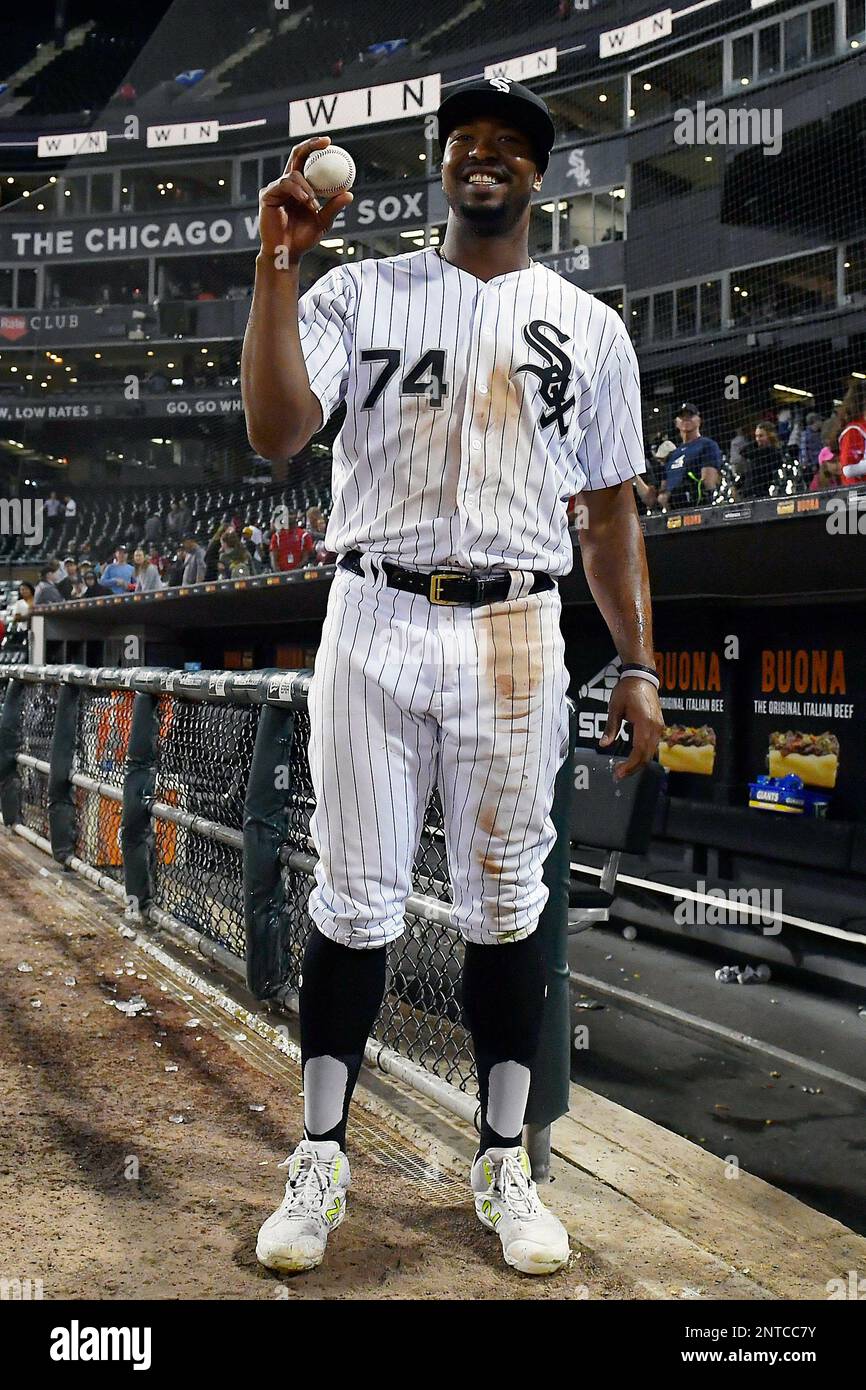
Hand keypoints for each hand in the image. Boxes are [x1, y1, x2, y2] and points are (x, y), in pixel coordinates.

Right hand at [258, 136, 353, 263]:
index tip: (330, 143)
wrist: (287, 253)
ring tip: (313, 203)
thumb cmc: (303, 238)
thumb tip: (350, 193)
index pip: (307, 161)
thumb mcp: (323, 222)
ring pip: (293, 175)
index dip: (316, 148)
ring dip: (307, 187)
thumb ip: (333, 207)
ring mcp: (276, 188)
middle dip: (310, 145)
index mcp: (300, 187)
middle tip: (325, 143)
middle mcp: (287, 184)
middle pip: (297, 155)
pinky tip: (305, 200)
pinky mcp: (268, 195)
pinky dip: (297, 191)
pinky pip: (284, 185)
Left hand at [599, 676, 663, 779]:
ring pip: (650, 752)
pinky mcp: (658, 726)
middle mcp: (655, 727)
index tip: (619, 772)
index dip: (630, 765)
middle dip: (633, 768)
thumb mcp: (615, 708)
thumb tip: (603, 745)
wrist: (642, 677)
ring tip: (623, 770)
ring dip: (638, 763)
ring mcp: (658, 727)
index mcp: (645, 722)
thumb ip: (610, 727)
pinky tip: (632, 759)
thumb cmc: (627, 690)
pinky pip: (652, 746)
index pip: (639, 751)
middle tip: (618, 775)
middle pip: (647, 755)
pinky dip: (642, 755)